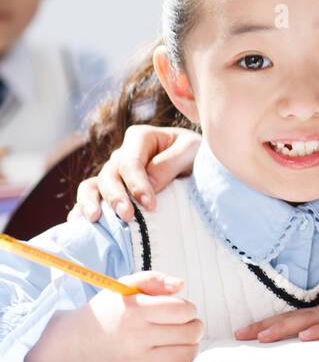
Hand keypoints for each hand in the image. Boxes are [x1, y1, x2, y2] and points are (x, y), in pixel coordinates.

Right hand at [22, 271, 203, 361]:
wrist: (68, 347)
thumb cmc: (103, 313)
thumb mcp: (123, 287)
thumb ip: (154, 279)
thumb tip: (182, 285)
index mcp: (135, 310)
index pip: (184, 310)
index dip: (189, 308)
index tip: (181, 310)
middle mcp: (136, 337)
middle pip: (190, 333)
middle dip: (194, 326)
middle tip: (185, 325)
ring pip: (187, 355)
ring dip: (191, 346)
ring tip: (179, 342)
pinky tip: (173, 358)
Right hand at [68, 125, 201, 223]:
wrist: (197, 163)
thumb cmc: (196, 153)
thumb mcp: (191, 151)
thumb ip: (168, 165)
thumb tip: (147, 188)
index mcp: (141, 138)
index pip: (131, 162)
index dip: (137, 184)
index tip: (150, 205)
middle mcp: (122, 154)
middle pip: (109, 174)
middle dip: (116, 196)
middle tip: (127, 216)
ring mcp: (114, 173)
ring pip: (93, 185)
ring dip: (91, 202)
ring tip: (94, 219)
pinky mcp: (111, 190)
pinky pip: (90, 198)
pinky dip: (82, 209)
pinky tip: (78, 223)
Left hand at [234, 270, 318, 343]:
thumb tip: (312, 339)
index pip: (292, 318)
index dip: (268, 324)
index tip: (244, 333)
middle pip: (293, 318)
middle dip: (265, 327)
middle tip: (240, 336)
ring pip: (310, 320)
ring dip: (285, 328)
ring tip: (263, 338)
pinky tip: (306, 337)